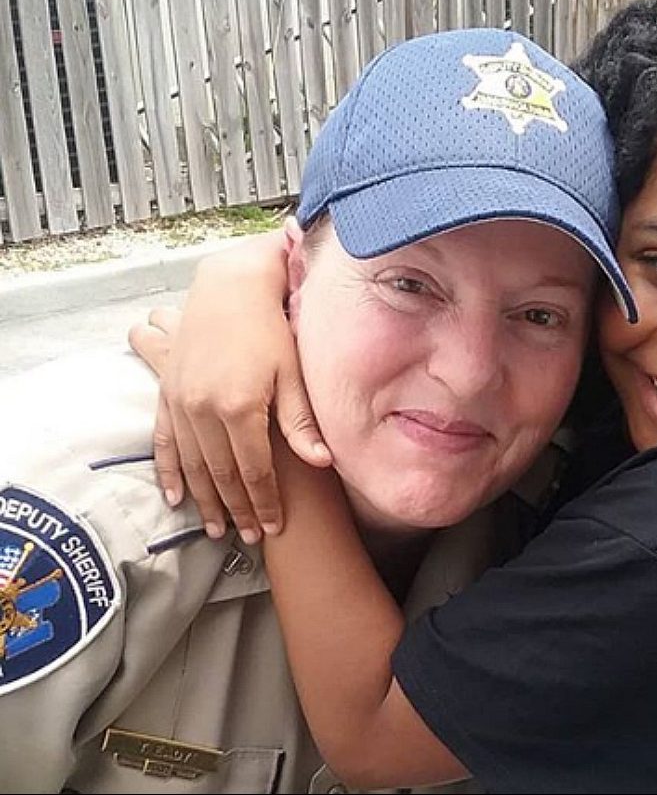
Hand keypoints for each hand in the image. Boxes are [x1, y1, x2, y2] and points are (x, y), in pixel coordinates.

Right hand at [127, 228, 331, 544]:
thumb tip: (322, 461)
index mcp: (239, 407)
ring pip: (192, 466)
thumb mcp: (292, 373)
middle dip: (238, 510)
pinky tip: (177, 498)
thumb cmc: (269, 329)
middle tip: (251, 538)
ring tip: (217, 530)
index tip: (275, 527)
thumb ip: (301, 421)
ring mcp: (179, 403)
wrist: (229, 289)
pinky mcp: (167, 394)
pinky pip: (163, 442)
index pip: (254, 471)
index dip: (265, 502)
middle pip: (222, 475)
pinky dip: (169, 472)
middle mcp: (203, 410)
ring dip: (205, 500)